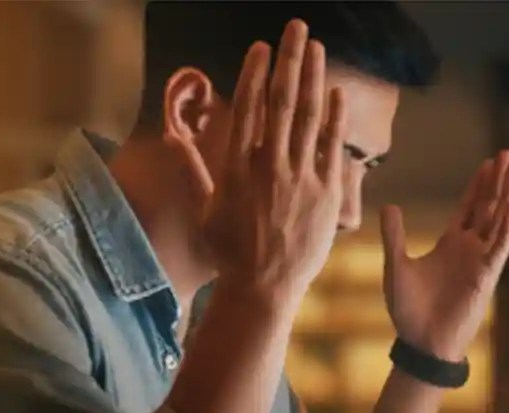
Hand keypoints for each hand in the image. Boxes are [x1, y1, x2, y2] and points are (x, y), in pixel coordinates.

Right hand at [169, 21, 345, 305]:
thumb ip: (192, 169)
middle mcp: (269, 165)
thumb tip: (170, 137)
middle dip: (290, 59)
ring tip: (316, 48)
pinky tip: (337, 93)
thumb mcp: (205, 209)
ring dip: (314, 77)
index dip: (255, 72)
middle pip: (281, 100)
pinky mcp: (325, 194)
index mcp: (238, 165)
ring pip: (308, 116)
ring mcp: (300, 178)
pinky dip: (335, 118)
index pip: (248, 107)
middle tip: (297, 28)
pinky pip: (332, 148)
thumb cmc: (230, 251)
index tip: (261, 47)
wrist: (263, 287)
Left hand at [381, 151, 508, 360]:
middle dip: (498, 180)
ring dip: (506, 194)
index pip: (469, 207)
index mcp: (450, 244)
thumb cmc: (408, 311)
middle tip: (508, 153)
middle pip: (488, 206)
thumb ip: (394, 236)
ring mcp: (480, 261)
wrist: (421, 343)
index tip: (487, 162)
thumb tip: (390, 206)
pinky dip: (507, 226)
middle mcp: (469, 249)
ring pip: (498, 220)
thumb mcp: (396, 266)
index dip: (479, 184)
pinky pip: (500, 246)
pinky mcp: (486, 276)